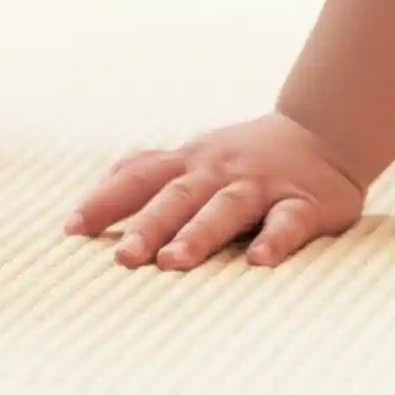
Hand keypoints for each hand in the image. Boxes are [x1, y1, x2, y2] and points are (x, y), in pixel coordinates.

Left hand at [65, 113, 364, 269]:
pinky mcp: (306, 202)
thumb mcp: (189, 157)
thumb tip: (95, 188)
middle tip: (122, 257)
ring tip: (171, 261)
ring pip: (225, 208)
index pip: (137, 179)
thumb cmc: (239, 158)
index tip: (71, 230)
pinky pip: (288, 221)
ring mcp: (261, 185)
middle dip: (147, 226)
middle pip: (177, 197)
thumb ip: (143, 170)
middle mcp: (218, 172)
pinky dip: (274, 240)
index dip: (103, 202)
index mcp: (186, 164)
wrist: (323, 133)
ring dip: (197, 234)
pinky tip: (257, 261)